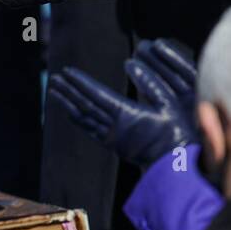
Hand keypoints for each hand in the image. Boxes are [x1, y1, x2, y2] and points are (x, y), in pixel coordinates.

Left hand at [48, 38, 197, 166]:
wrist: (177, 166)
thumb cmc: (176, 132)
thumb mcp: (168, 104)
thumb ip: (150, 83)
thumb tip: (131, 63)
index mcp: (126, 114)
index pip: (96, 94)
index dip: (80, 82)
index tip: (66, 71)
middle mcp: (113, 126)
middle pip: (85, 104)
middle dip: (68, 90)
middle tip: (53, 78)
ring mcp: (111, 137)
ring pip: (83, 117)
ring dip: (67, 103)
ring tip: (54, 91)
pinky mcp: (112, 145)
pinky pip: (89, 130)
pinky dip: (77, 119)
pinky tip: (69, 111)